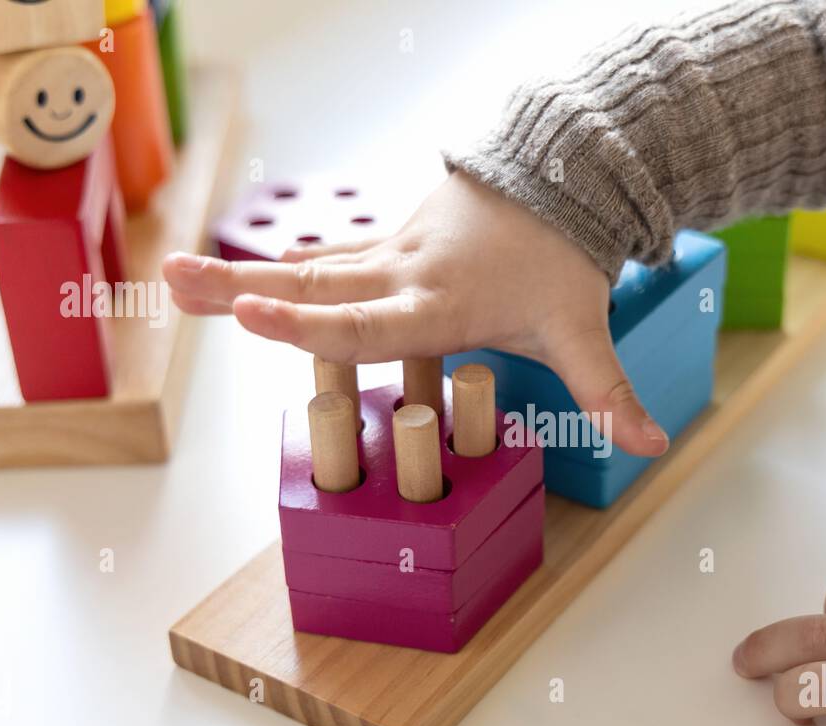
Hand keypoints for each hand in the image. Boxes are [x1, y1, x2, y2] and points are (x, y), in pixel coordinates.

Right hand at [162, 172, 668, 456]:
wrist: (557, 181)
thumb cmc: (562, 263)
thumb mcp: (583, 331)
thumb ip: (608, 392)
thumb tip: (652, 444)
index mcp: (439, 305)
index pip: (366, 323)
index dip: (307, 328)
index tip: (251, 312)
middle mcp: (401, 277)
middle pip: (313, 288)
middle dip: (240, 288)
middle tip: (173, 282)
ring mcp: (387, 255)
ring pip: (306, 267)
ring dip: (240, 273)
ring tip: (174, 276)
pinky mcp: (384, 244)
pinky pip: (326, 259)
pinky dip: (281, 268)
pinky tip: (237, 277)